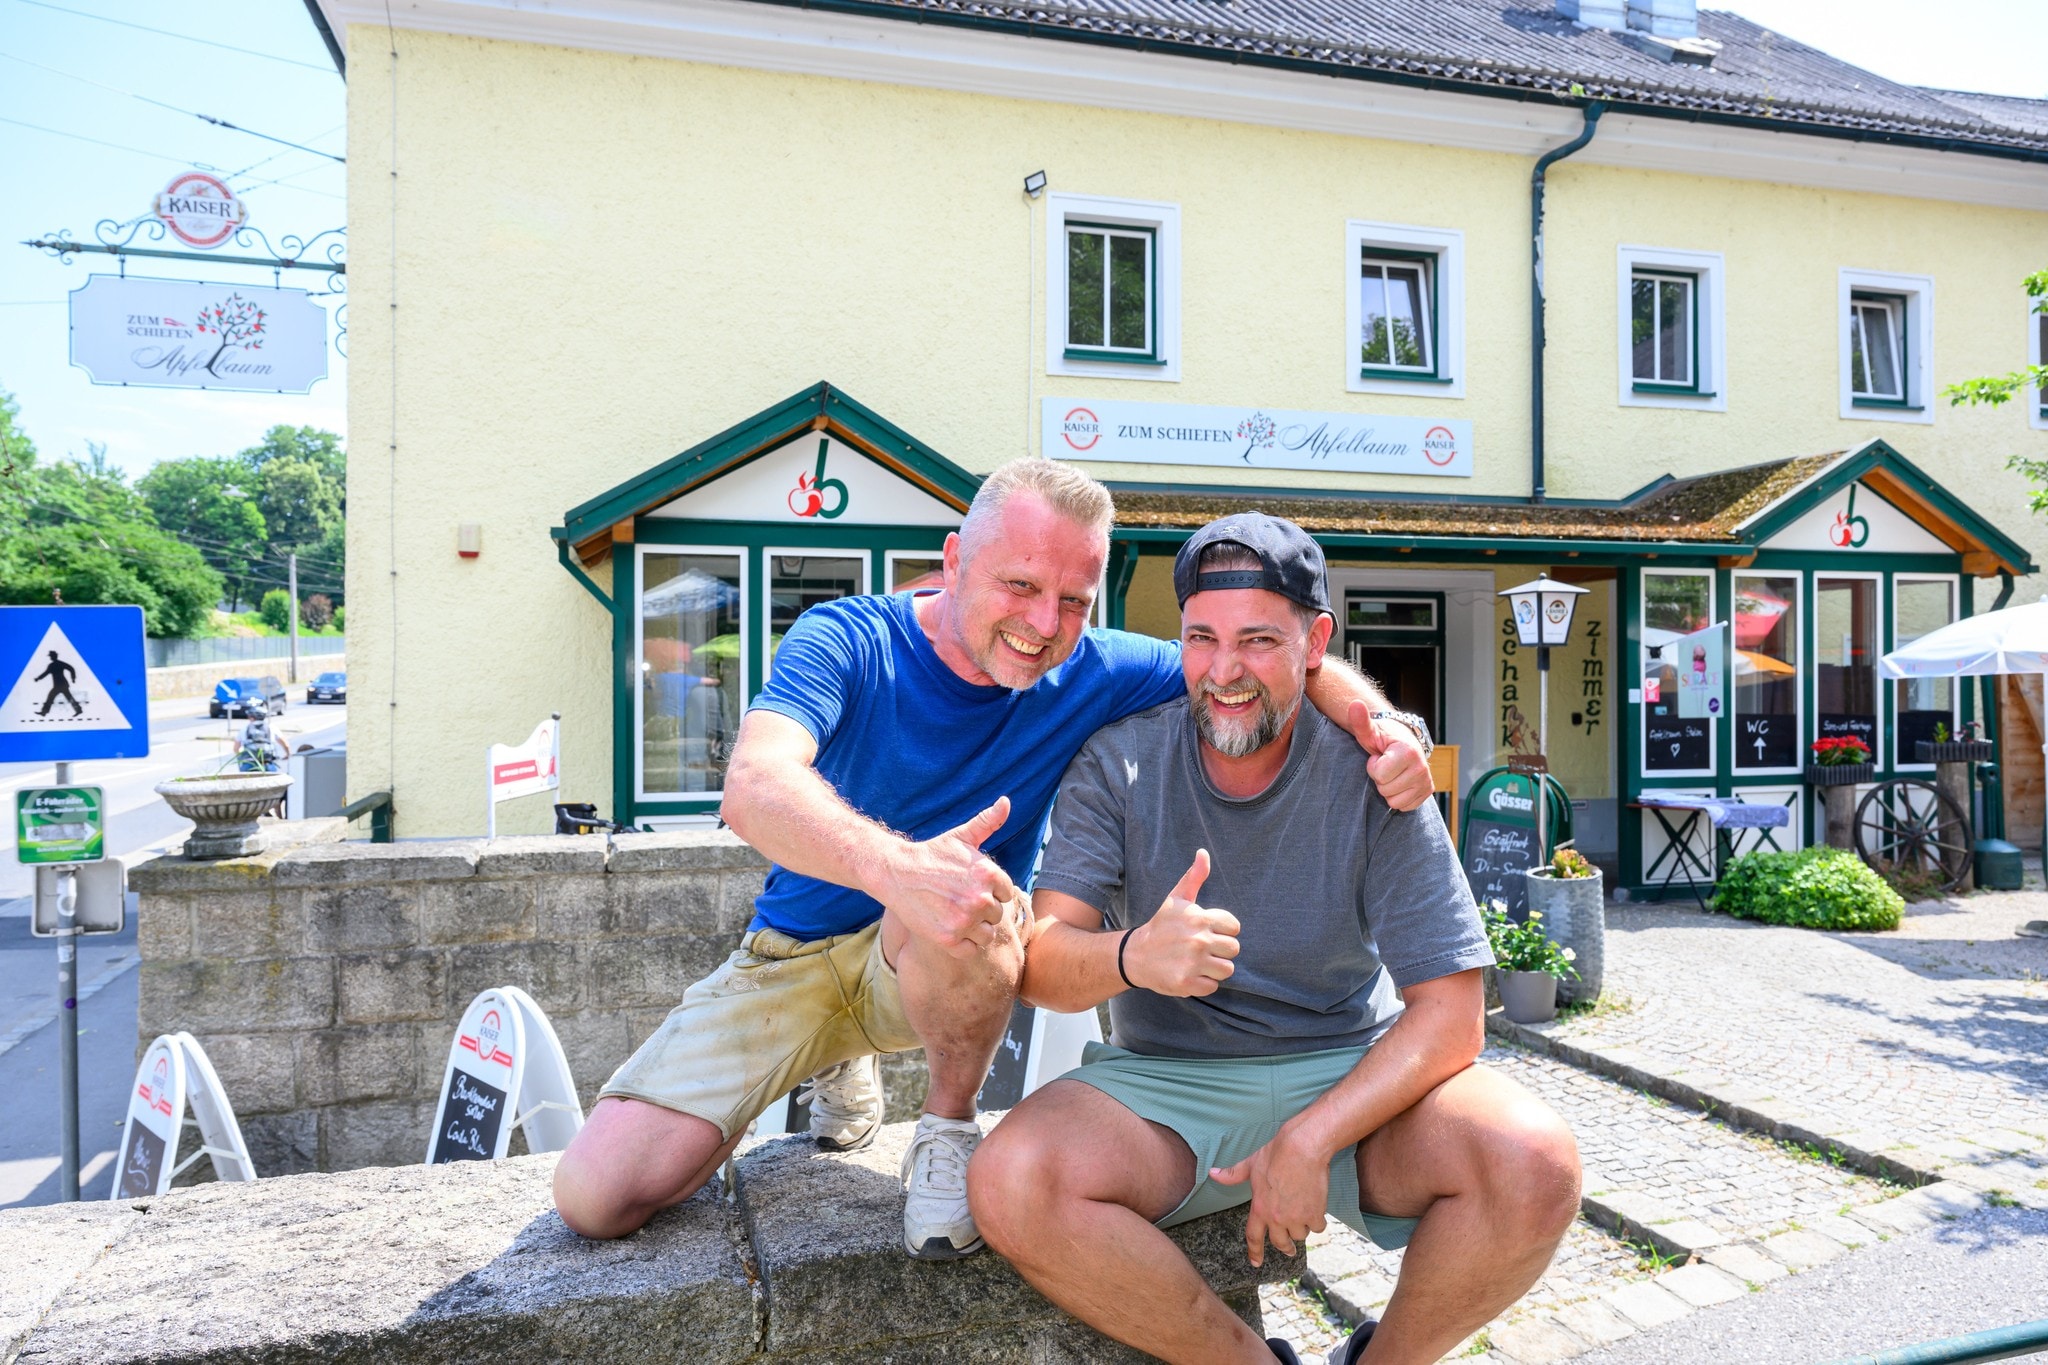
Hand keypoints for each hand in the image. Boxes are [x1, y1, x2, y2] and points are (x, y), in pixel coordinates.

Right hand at [877, 797, 1017, 956]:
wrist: (895, 873)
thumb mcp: (960, 836)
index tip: (969, 885)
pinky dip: (962, 943)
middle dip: (982, 908)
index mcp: (987, 873)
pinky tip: (949, 927)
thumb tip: (1006, 802)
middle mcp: (979, 898)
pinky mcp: (948, 939)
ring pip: (987, 934)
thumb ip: (987, 822)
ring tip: (955, 913)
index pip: (1006, 893)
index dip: (989, 890)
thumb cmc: (931, 854)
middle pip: (997, 914)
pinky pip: (970, 949)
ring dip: (975, 928)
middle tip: (958, 898)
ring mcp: (964, 920)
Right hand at [1127, 850, 1238, 995]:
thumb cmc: (1161, 925)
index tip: (1206, 932)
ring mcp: (1193, 963)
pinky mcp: (1187, 983)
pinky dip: (1203, 983)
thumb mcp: (1176, 899)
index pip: (1234, 927)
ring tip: (1198, 962)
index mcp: (1199, 918)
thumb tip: (1203, 852)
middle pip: (1234, 949)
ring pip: (1227, 969)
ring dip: (1214, 968)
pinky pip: (1213, 986)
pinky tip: (1190, 973)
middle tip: (1202, 949)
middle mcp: (1198, 940)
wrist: (1135, 955)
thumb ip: (1194, 877)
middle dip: (1221, 950)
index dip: (1223, 930)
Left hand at [1209, 1128, 1329, 1267]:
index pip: (1253, 1237)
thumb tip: (1213, 1173)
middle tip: (1290, 1249)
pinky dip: (1318, 1222)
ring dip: (1302, 1228)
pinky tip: (1316, 1211)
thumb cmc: (1276, 1154)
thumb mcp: (1251, 1164)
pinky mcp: (1314, 1214)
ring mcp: (1296, 1218)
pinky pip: (1317, 1228)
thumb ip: (1233, 1174)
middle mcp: (1277, 1218)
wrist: (1302, 1148)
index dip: (1255, 1252)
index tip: (1256, 1264)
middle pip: (1280, 1243)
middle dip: (1285, 1248)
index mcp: (1259, 1208)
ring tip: (1303, 1216)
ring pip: (1300, 1235)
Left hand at [1349, 701, 1431, 812]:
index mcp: (1408, 751)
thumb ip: (1361, 721)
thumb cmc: (1383, 738)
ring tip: (1392, 773)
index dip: (1373, 766)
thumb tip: (1354, 704)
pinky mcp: (1427, 791)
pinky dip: (1399, 797)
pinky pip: (1404, 807)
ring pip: (1394, 802)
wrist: (1403, 742)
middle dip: (1380, 779)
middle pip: (1386, 790)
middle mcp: (1422, 767)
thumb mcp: (1370, 730)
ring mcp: (1426, 781)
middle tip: (1386, 765)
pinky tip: (1399, 782)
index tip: (1379, 756)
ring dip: (1389, 789)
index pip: (1379, 775)